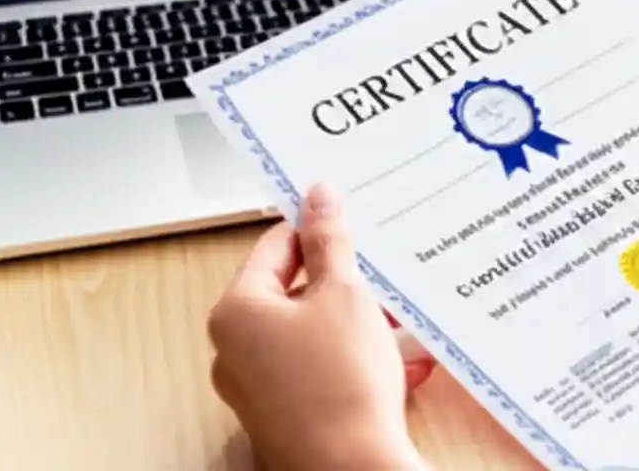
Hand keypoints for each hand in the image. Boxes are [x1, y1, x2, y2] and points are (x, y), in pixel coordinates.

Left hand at [208, 183, 428, 470]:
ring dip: (357, 322)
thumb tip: (318, 196)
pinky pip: (322, 371)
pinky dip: (357, 359)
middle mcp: (236, 351)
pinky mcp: (288, 416)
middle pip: (294, 293)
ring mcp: (259, 389)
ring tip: (400, 320)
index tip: (346, 218)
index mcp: (236, 312)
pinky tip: (402, 360)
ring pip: (312, 334)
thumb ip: (330, 239)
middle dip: (344, 283)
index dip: (316, 229)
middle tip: (381, 272)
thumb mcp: (345, 293)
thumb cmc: (340, 386)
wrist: (353, 470)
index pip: (274, 248)